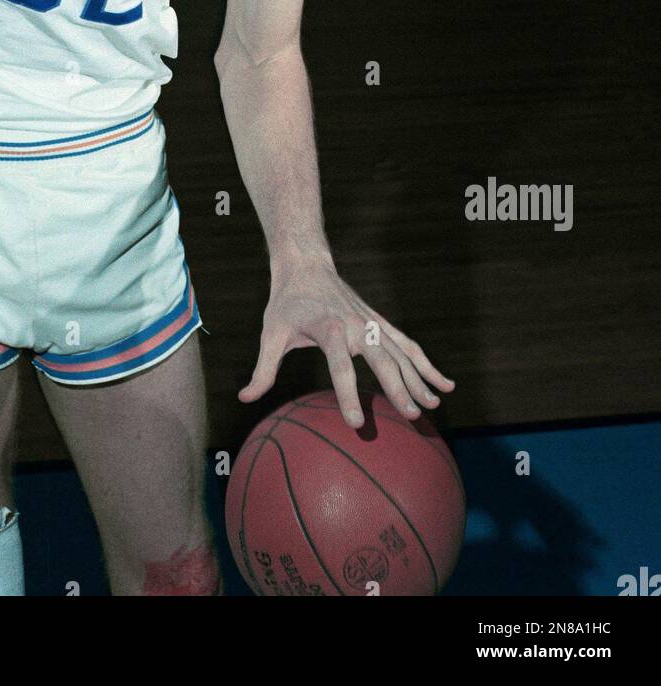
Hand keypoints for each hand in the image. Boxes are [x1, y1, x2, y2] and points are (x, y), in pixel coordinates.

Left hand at [238, 255, 454, 428]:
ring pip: (402, 353)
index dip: (348, 395)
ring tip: (434, 405)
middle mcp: (356, 325)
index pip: (341, 367)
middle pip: (382, 359)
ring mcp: (373, 323)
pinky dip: (427, 364)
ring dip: (420, 378)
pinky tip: (444, 384)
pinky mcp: (381, 323)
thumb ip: (263, 368)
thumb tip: (245, 398)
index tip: (356, 424)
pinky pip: (408, 345)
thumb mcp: (271, 333)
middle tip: (412, 416)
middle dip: (398, 387)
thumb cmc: (286, 304)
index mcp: (329, 329)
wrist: (307, 267)